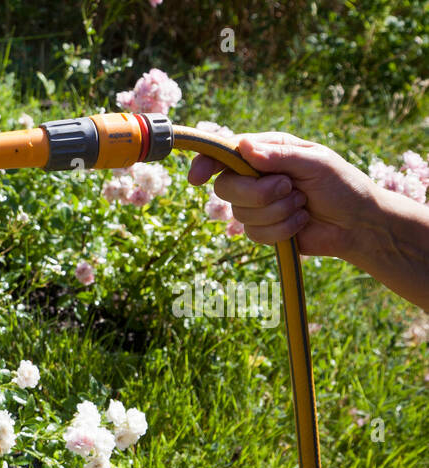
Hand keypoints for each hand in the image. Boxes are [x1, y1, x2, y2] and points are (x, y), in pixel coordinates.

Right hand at [187, 132, 378, 259]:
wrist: (357, 223)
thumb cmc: (342, 185)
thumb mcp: (316, 162)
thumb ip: (279, 155)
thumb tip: (243, 147)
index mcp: (267, 152)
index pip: (225, 154)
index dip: (206, 163)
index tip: (197, 177)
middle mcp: (257, 176)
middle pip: (226, 187)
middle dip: (257, 193)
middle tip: (288, 188)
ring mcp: (257, 204)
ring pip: (240, 213)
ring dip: (277, 212)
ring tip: (302, 205)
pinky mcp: (262, 230)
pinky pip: (254, 233)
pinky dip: (282, 229)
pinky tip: (301, 222)